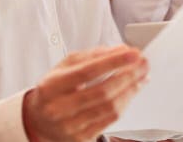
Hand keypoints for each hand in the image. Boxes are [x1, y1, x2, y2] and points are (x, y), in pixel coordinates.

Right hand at [22, 45, 148, 141]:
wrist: (39, 120)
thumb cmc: (54, 89)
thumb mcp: (65, 66)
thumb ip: (92, 56)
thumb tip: (120, 50)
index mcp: (51, 86)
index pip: (86, 72)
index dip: (113, 62)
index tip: (132, 53)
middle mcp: (58, 109)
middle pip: (102, 91)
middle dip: (128, 75)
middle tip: (143, 63)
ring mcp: (70, 126)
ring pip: (110, 107)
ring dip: (131, 89)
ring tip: (141, 76)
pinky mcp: (81, 138)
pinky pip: (111, 120)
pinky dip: (125, 103)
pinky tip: (132, 91)